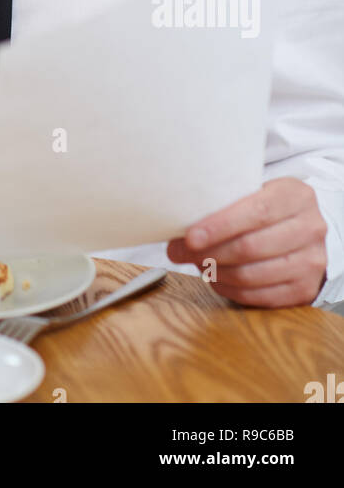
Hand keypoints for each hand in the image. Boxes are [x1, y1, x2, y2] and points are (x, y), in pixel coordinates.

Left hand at [167, 177, 327, 306]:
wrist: (301, 228)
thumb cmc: (266, 207)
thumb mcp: (253, 191)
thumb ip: (223, 202)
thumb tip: (175, 231)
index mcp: (297, 196)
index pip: (256, 212)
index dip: (220, 226)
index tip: (190, 237)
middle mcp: (311, 228)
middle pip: (252, 247)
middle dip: (210, 252)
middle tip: (180, 252)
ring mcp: (312, 261)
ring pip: (253, 274)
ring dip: (216, 272)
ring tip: (196, 264)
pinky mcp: (305, 289)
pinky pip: (260, 296)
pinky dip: (231, 290)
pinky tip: (215, 278)